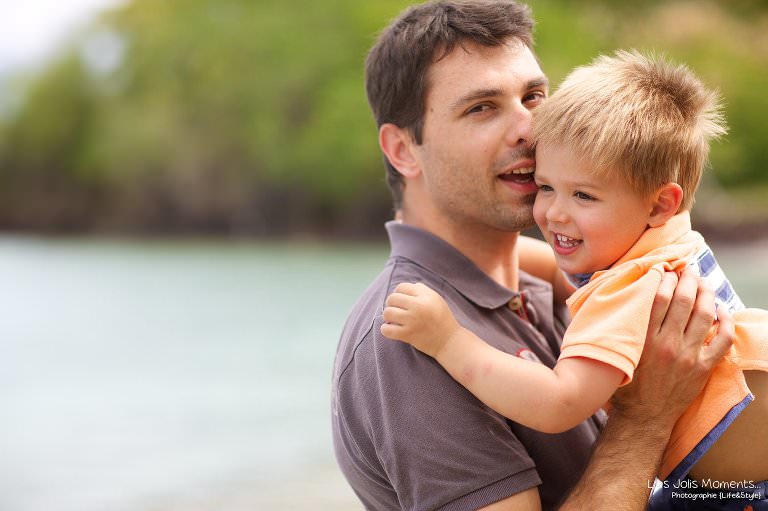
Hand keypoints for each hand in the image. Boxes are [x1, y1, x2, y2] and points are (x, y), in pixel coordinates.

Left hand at [380, 282, 460, 357]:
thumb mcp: (436, 299)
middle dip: (391, 304)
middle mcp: (418, 307)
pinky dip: (385, 329)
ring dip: (388, 316)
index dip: (399, 292)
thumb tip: (406, 287)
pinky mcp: (408, 335)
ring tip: (394, 320)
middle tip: (396, 310)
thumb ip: (421, 290)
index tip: (402, 301)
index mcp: (425, 296)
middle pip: (392, 298)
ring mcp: (412, 321)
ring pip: (387, 313)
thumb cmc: (442, 318)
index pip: (401, 287)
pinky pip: (386, 330)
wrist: (448, 341)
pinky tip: (391, 329)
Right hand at [611, 268, 733, 427]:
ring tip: (704, 282)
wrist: (643, 418)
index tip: (666, 270)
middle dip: (688, 279)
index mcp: (644, 339)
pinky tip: (721, 309)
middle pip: (683, 300)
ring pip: (704, 315)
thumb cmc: (624, 385)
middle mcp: (668, 344)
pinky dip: (725, 321)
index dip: (665, 278)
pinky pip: (722, 339)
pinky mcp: (703, 368)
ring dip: (706, 293)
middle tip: (688, 269)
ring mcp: (688, 356)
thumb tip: (614, 302)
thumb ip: (619, 329)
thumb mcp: (616, 354)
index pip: (659, 297)